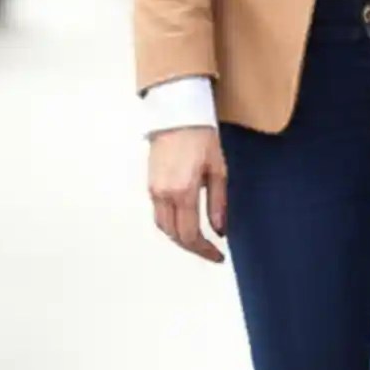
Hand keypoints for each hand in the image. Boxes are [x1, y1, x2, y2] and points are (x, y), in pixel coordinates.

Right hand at [147, 127, 227, 262]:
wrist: (177, 114)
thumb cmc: (201, 137)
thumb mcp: (218, 170)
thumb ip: (218, 203)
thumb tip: (219, 230)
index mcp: (182, 191)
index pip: (190, 234)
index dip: (204, 250)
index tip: (217, 256)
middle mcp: (163, 194)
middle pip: (174, 235)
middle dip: (192, 248)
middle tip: (210, 252)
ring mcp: (154, 189)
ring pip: (163, 227)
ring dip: (180, 238)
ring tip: (199, 241)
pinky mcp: (150, 184)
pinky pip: (158, 213)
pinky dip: (171, 224)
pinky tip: (185, 223)